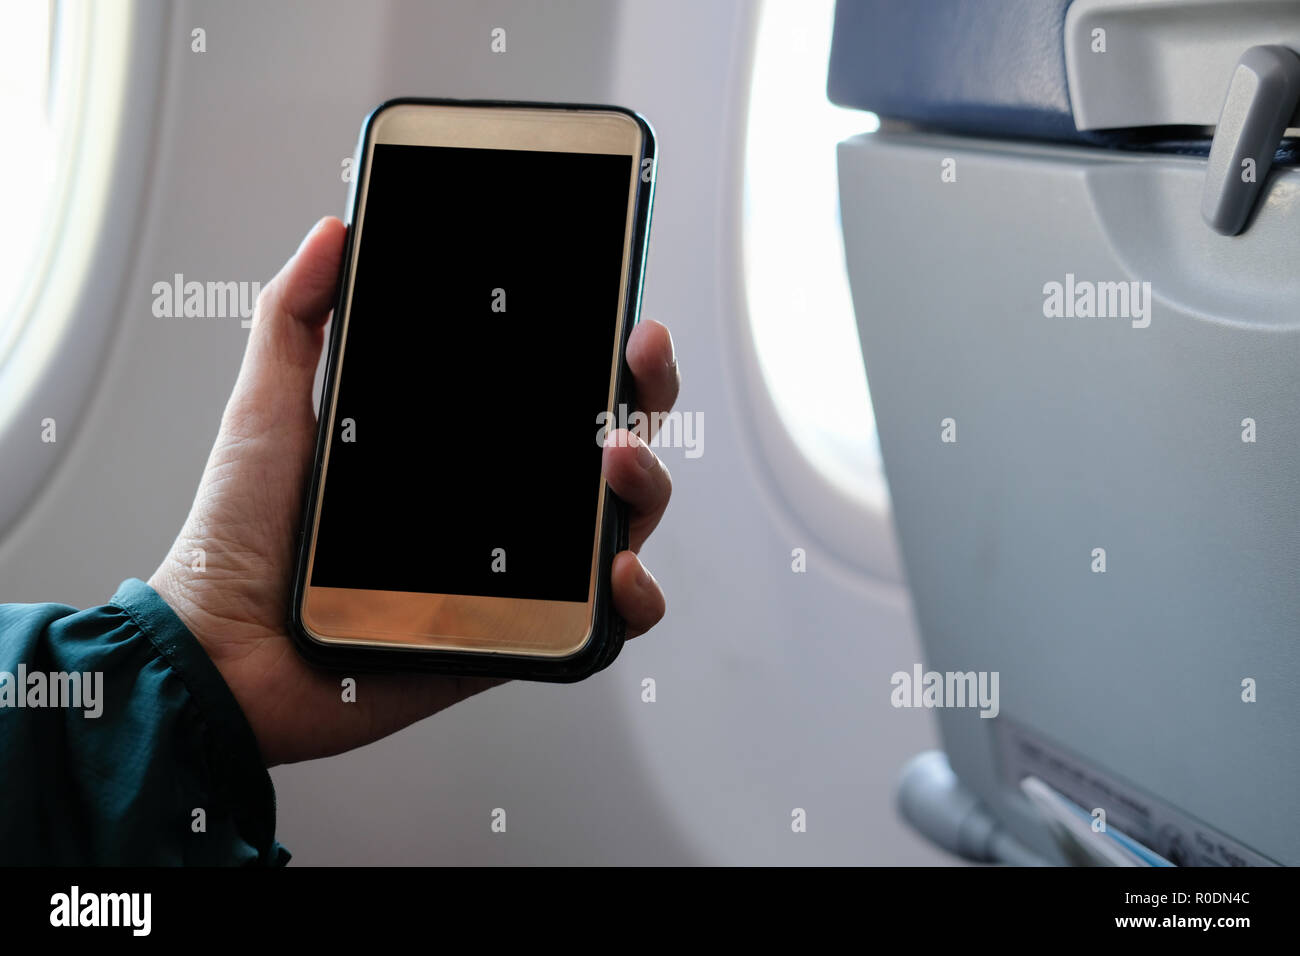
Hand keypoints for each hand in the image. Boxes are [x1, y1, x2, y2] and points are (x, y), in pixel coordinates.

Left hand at [148, 217, 677, 765]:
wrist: (219, 650)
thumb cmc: (237, 540)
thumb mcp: (269, 410)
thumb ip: (296, 317)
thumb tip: (332, 231)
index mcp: (458, 446)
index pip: (555, 390)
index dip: (603, 350)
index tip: (619, 309)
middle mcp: (501, 504)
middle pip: (610, 444)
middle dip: (646, 393)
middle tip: (635, 356)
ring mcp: (517, 571)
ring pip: (622, 522)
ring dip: (644, 484)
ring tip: (614, 459)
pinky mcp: (517, 636)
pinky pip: (604, 623)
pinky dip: (635, 597)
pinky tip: (616, 571)